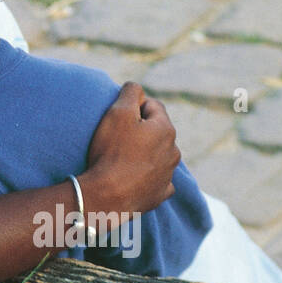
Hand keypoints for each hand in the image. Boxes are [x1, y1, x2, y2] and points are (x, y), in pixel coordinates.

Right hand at [83, 81, 179, 215]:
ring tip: (120, 159)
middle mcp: (173, 151)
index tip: (116, 118)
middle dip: (139, 131)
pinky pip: (157, 179)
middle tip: (115, 138)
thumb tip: (137, 87)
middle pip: (156, 131)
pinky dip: (147, 176)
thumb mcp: (117, 112)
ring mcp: (168, 175)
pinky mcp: (160, 194)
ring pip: (157, 155)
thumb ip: (130, 92)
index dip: (132, 108)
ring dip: (143, 152)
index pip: (152, 106)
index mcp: (166, 129)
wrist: (107, 195)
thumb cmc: (111, 151)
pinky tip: (132, 177)